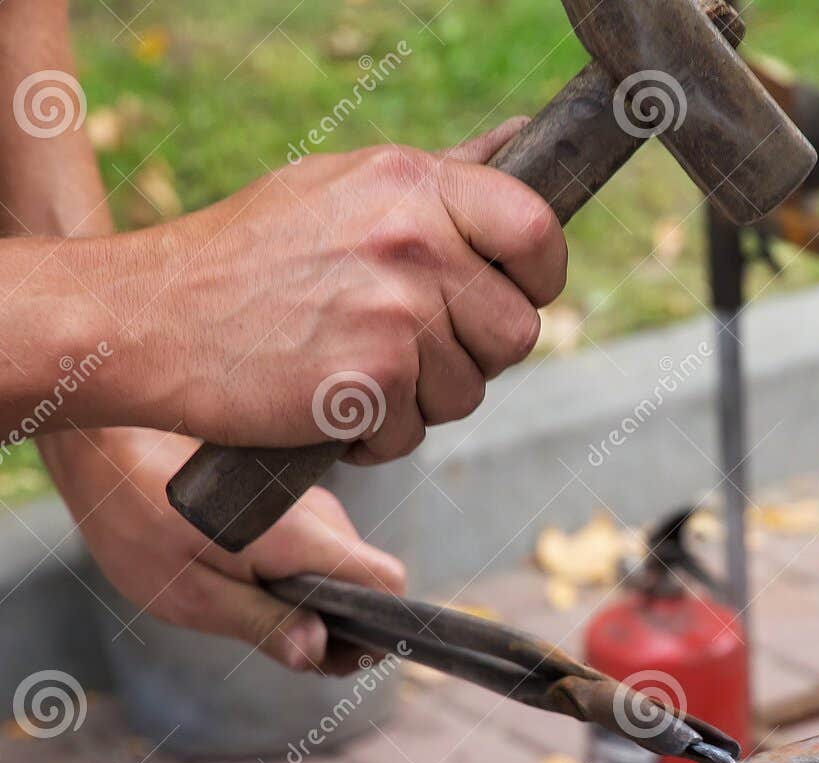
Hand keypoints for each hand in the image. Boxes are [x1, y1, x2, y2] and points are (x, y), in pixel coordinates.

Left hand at [40, 427, 405, 672]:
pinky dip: (287, 570)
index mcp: (304, 538)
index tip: (333, 652)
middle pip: (363, 581)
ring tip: (235, 594)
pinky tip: (229, 567)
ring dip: (304, 594)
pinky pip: (310, 546)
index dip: (375, 628)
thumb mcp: (189, 591)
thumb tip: (316, 653)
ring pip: (334, 565)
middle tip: (265, 630)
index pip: (386, 583)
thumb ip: (260, 622)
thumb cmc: (136, 515)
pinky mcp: (288, 499)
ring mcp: (307, 503)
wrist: (105, 439)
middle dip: (330, 618)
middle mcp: (320, 515)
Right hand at [85, 119, 565, 459]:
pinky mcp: (370, 381)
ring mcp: (394, 313)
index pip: (539, 231)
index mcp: (413, 183)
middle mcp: (412, 242)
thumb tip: (525, 141)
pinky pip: (415, 434)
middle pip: (517, 332)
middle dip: (474, 355)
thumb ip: (444, 177)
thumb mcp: (348, 186)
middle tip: (409, 347)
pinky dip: (377, 436)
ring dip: (422, 401)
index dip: (539, 278)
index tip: (512, 295)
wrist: (150, 317)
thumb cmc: (250, 255)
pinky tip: (329, 400)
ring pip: (470, 391)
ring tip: (356, 367)